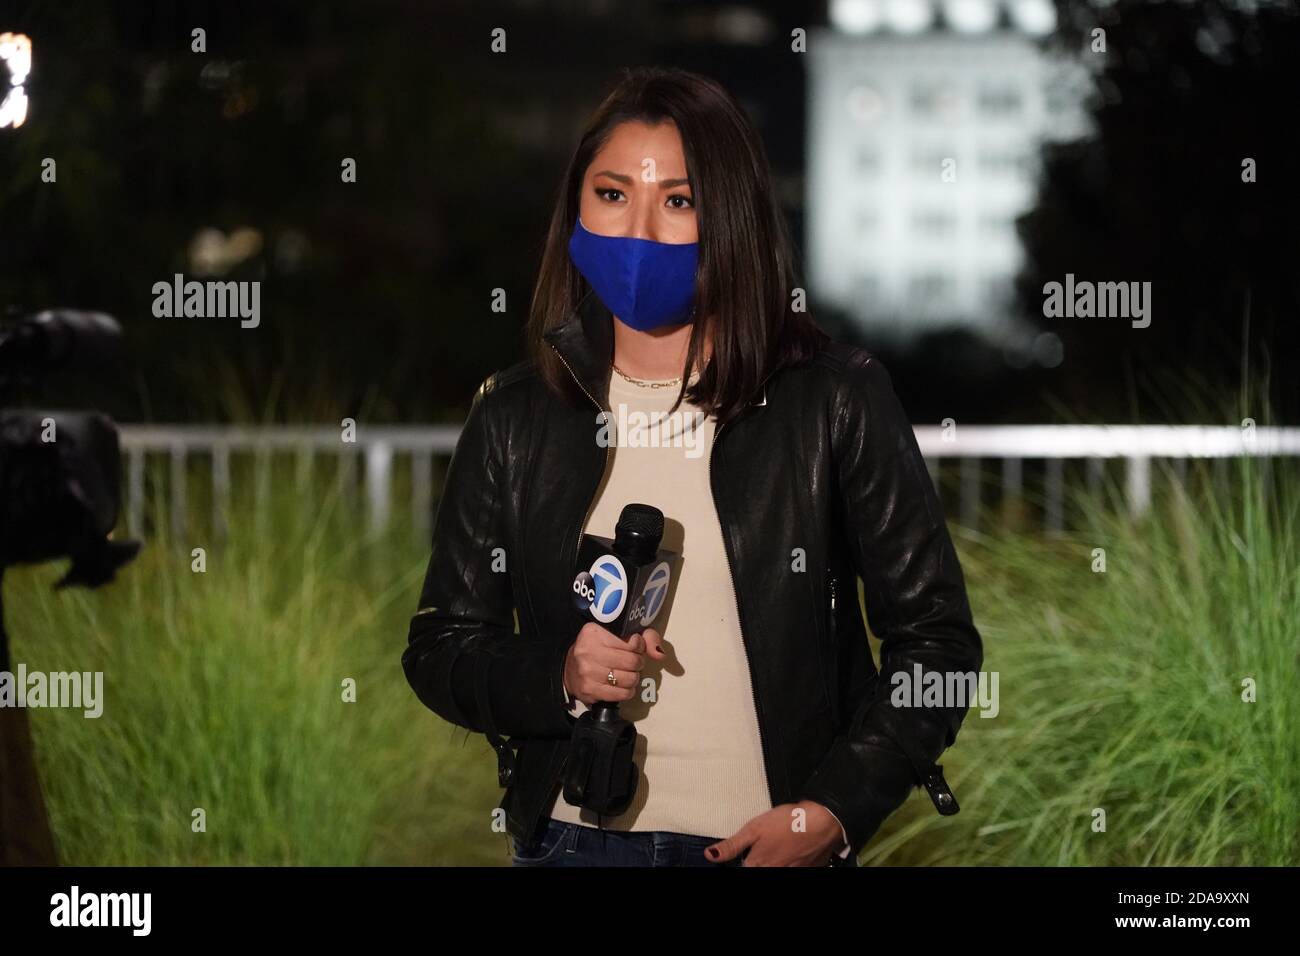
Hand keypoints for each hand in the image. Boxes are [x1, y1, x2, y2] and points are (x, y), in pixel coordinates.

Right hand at [563, 623, 666, 705]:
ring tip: (627, 674)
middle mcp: (588, 651)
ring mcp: (587, 672)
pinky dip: (627, 692)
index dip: (639, 647)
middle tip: (632, 663)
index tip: (634, 648)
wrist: (569, 668)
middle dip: (637, 664)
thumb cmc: (598, 648)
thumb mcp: (618, 634)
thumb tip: (660, 654)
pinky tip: (621, 686)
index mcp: (594, 633)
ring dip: (633, 679)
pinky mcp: (589, 690)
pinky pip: (621, 695)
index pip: (632, 643)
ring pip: (629, 680)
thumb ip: (646, 637)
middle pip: (632, 662)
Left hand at [704, 801, 845, 866]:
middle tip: (761, 850)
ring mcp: (791, 872)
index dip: (738, 863)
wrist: (822, 822)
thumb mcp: (754, 829)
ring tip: (776, 849)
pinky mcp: (806, 870)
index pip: (741, 870)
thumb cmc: (789, 822)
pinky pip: (791, 869)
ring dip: (771, 862)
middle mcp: (774, 872)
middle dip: (755, 863)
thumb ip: (732, 845)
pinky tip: (790, 851)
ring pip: (775, 870)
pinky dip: (788, 862)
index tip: (742, 857)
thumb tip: (711, 855)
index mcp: (758, 864)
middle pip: (757, 871)